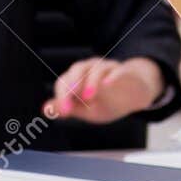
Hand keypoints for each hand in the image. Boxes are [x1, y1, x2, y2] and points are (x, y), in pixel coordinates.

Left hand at [42, 57, 163, 123]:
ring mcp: (109, 68)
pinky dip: (112, 76)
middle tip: (70, 101)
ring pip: (97, 69)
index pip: (64, 82)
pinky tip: (108, 84)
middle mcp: (91, 68)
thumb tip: (45, 109)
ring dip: (91, 82)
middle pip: (78, 69)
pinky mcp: (125, 71)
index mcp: (78, 77)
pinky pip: (118, 70)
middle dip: (72, 85)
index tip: (65, 112)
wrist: (135, 94)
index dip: (62, 96)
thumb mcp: (86, 109)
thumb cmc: (107, 100)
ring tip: (88, 97)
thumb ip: (68, 107)